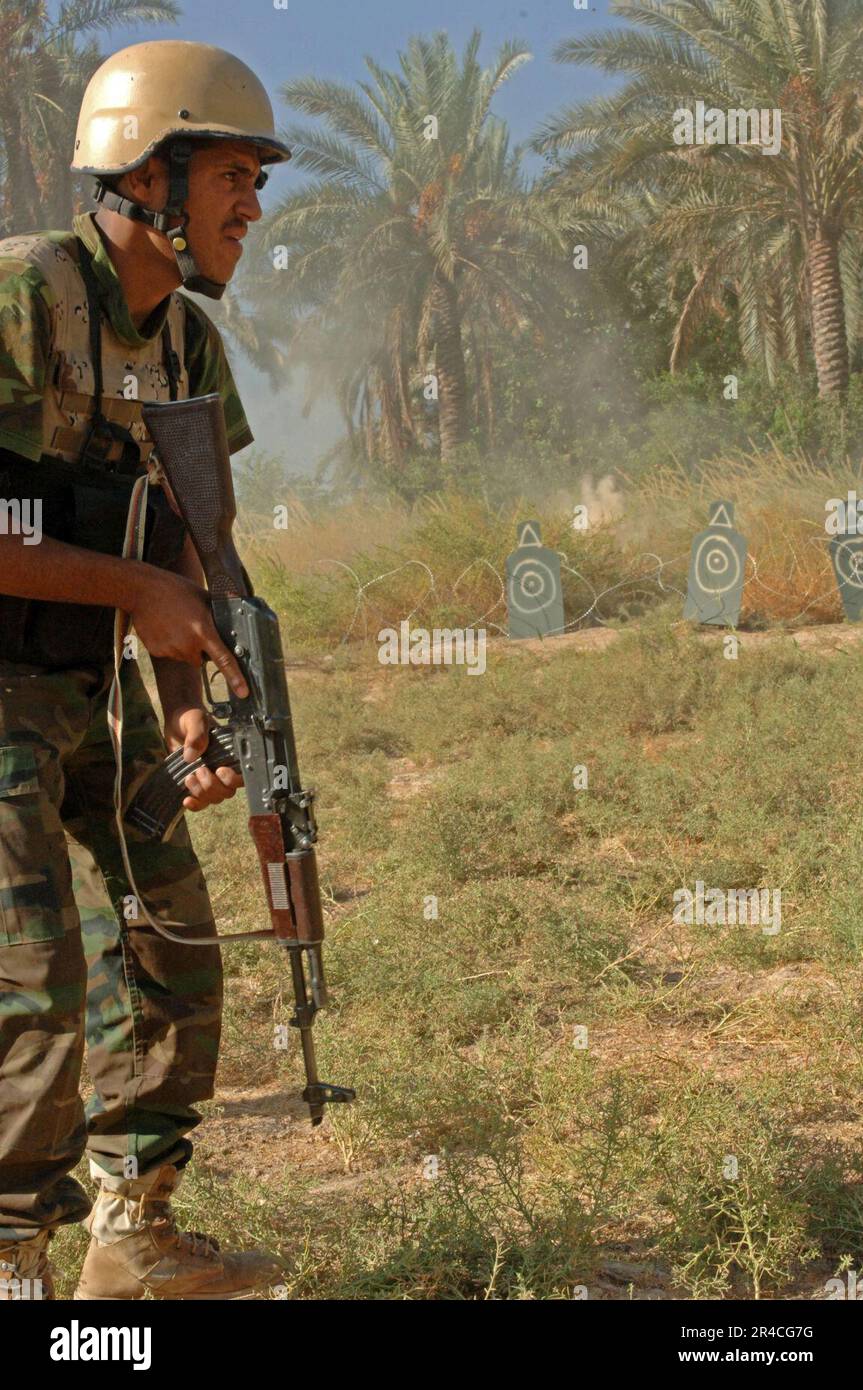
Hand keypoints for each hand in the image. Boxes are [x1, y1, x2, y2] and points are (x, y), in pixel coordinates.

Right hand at [130, 567, 248, 699]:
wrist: (141, 590)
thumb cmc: (175, 590)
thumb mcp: (203, 596)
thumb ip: (220, 609)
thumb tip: (239, 609)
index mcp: (203, 631)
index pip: (224, 660)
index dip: (235, 678)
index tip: (243, 693)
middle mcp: (187, 645)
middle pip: (201, 660)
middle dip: (200, 650)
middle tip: (192, 629)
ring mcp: (170, 650)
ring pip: (184, 657)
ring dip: (184, 646)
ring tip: (176, 624)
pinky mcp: (156, 651)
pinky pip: (169, 654)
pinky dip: (169, 645)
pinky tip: (164, 628)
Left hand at [164, 705, 243, 812]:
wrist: (176, 719)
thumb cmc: (191, 717)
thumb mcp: (196, 720)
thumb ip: (197, 735)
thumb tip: (191, 756)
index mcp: (231, 755)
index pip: (242, 776)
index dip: (233, 779)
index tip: (220, 770)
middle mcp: (223, 769)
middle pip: (227, 791)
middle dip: (212, 785)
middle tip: (200, 770)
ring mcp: (209, 778)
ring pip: (214, 798)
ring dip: (202, 792)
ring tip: (189, 778)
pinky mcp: (195, 783)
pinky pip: (200, 801)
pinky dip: (195, 804)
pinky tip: (186, 801)